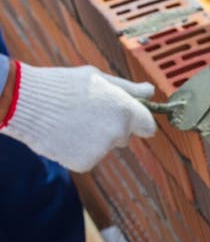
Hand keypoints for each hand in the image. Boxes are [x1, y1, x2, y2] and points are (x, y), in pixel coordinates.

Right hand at [2, 63, 155, 171]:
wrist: (27, 103)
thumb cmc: (64, 85)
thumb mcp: (97, 78)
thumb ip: (128, 89)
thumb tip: (151, 91)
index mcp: (125, 110)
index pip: (148, 127)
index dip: (138, 121)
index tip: (126, 117)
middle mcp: (118, 133)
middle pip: (124, 137)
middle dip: (112, 127)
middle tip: (86, 112)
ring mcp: (102, 151)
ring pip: (105, 147)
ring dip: (94, 138)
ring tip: (71, 120)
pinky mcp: (86, 163)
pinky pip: (89, 157)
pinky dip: (79, 149)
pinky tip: (65, 134)